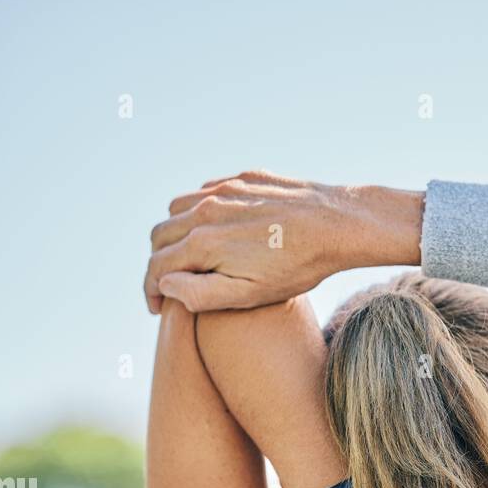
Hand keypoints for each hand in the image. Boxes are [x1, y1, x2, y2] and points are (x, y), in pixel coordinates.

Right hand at [144, 172, 422, 313]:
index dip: (150, 291)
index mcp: (203, 241)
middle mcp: (206, 209)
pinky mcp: (243, 178)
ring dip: (173, 235)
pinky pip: (204, 192)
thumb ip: (201, 294)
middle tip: (168, 287)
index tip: (157, 309)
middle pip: (159, 235)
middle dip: (156, 263)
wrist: (336, 224)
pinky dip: (196, 213)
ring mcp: (224, 189)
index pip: (156, 266)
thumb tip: (166, 285)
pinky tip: (213, 231)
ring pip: (177, 209)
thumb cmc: (296, 267)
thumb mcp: (249, 295)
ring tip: (186, 259)